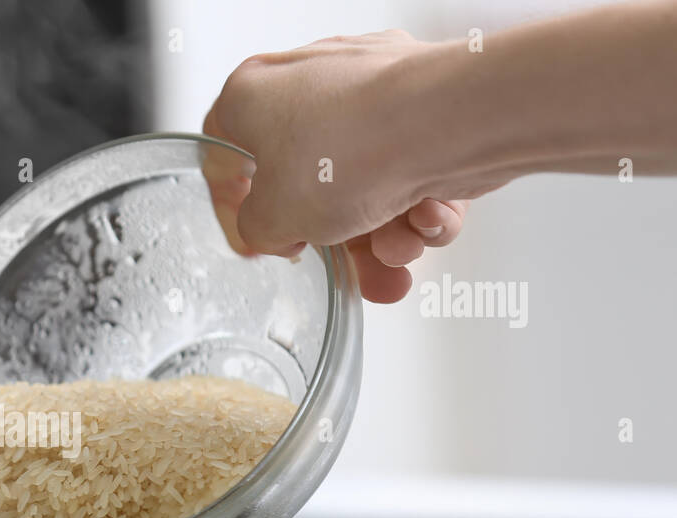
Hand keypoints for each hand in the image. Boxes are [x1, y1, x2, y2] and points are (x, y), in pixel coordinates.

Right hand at [203, 30, 477, 303]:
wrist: (451, 123)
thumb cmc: (351, 150)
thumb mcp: (271, 219)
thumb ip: (257, 230)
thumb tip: (274, 230)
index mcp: (254, 95)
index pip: (226, 152)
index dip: (235, 208)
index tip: (256, 241)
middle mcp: (310, 83)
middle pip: (310, 182)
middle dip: (338, 242)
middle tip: (350, 275)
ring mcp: (369, 90)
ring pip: (366, 182)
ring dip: (384, 234)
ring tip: (397, 254)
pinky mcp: (423, 104)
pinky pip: (410, 168)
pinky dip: (420, 204)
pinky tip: (428, 217)